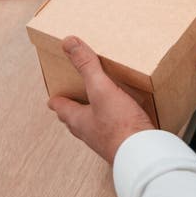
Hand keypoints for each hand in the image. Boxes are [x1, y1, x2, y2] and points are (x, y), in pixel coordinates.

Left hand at [48, 36, 154, 163]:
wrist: (143, 154)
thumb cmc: (119, 125)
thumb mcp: (101, 88)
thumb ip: (86, 66)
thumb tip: (68, 42)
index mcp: (79, 120)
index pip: (61, 108)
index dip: (56, 100)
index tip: (52, 96)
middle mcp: (89, 133)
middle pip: (75, 120)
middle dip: (72, 109)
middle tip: (72, 99)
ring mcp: (107, 140)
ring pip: (93, 127)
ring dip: (92, 116)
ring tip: (97, 106)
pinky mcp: (124, 143)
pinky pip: (114, 130)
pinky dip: (113, 121)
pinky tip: (123, 116)